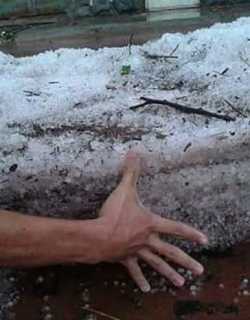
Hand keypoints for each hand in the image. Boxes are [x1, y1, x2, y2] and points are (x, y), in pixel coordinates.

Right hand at [99, 151, 207, 291]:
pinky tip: (146, 289)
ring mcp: (137, 251)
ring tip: (180, 283)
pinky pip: (135, 271)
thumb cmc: (114, 213)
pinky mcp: (125, 259)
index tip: (205, 240)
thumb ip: (130, 172)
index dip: (190, 233)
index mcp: (151, 224)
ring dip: (169, 274)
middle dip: (186, 261)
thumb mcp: (124, 190)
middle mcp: (148, 240)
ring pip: (156, 264)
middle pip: (170, 252)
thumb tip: (134, 152)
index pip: (176, 228)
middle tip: (200, 271)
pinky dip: (140, 279)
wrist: (98, 235)